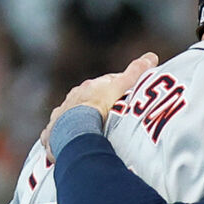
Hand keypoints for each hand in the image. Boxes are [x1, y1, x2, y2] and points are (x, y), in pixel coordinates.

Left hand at [43, 51, 157, 143]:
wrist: (77, 129)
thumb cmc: (101, 106)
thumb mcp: (122, 86)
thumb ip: (136, 72)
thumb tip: (152, 56)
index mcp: (87, 88)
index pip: (103, 86)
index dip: (115, 90)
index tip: (126, 97)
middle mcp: (70, 101)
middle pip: (85, 101)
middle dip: (95, 107)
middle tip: (109, 118)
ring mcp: (59, 118)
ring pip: (69, 118)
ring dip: (78, 123)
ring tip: (90, 135)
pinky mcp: (51, 135)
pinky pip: (55, 136)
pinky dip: (62, 140)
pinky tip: (69, 147)